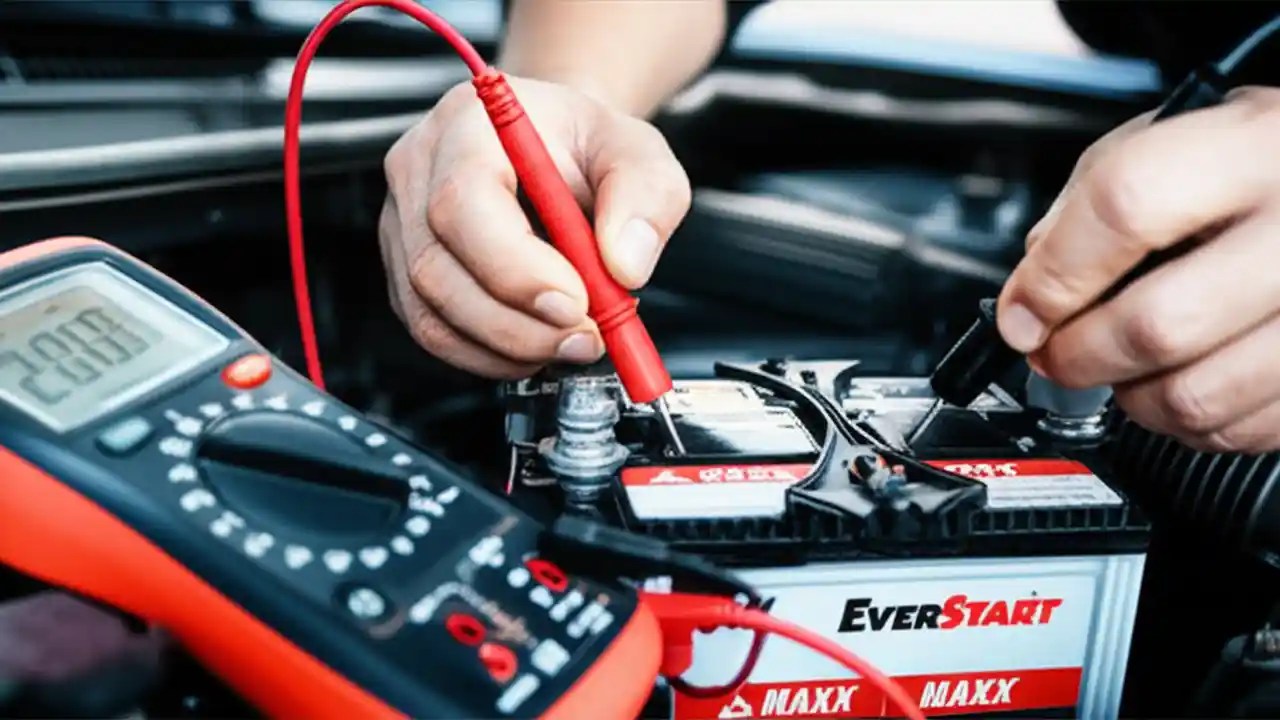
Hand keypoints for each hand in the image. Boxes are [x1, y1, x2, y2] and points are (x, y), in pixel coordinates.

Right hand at [379, 76, 690, 377]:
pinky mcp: (408, 269)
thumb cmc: (588, 146)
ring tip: (570, 343)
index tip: (576, 304)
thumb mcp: (641, 154)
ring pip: (430, 311)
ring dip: (507, 347)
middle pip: (436, 268)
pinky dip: (489, 355)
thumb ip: (646, 200)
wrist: (558, 148)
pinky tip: (536, 347)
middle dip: (516, 324)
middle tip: (586, 339)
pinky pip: (433, 331)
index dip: (515, 268)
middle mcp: (420, 171)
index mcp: (470, 126)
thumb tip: (626, 265)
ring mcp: (404, 223)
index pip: (463, 202)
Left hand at [997, 87, 1279, 451]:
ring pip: (1195, 397)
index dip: (1054, 274)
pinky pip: (1240, 431)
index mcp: (1252, 147)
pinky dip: (1190, 423)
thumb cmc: (1267, 156)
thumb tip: (1036, 280)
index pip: (1126, 210)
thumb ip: (1096, 192)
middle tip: (1052, 351)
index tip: (1019, 311)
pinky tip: (1183, 380)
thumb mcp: (1185, 128)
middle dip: (1075, 355)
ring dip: (1130, 398)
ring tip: (1120, 368)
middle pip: (1158, 324)